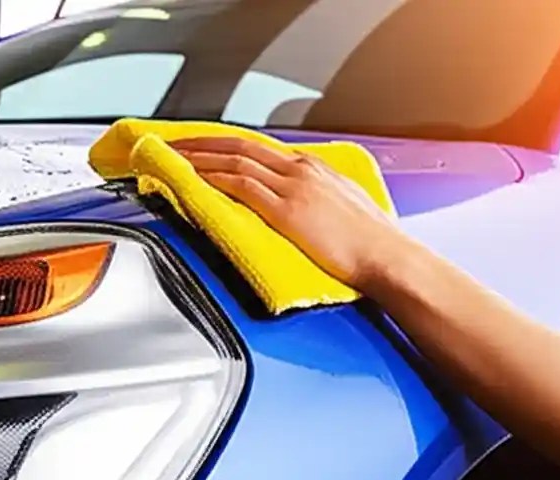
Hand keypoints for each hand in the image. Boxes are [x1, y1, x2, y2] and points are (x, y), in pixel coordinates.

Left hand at [170, 136, 411, 289]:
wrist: (387, 256)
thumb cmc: (372, 242)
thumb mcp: (345, 207)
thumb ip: (320, 199)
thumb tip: (306, 207)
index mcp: (315, 168)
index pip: (260, 148)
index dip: (227, 144)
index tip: (204, 146)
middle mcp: (301, 169)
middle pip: (241, 146)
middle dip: (203, 143)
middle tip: (174, 143)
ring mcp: (293, 187)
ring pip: (235, 161)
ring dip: (198, 157)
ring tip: (172, 158)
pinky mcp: (286, 210)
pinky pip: (241, 185)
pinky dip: (213, 177)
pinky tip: (193, 178)